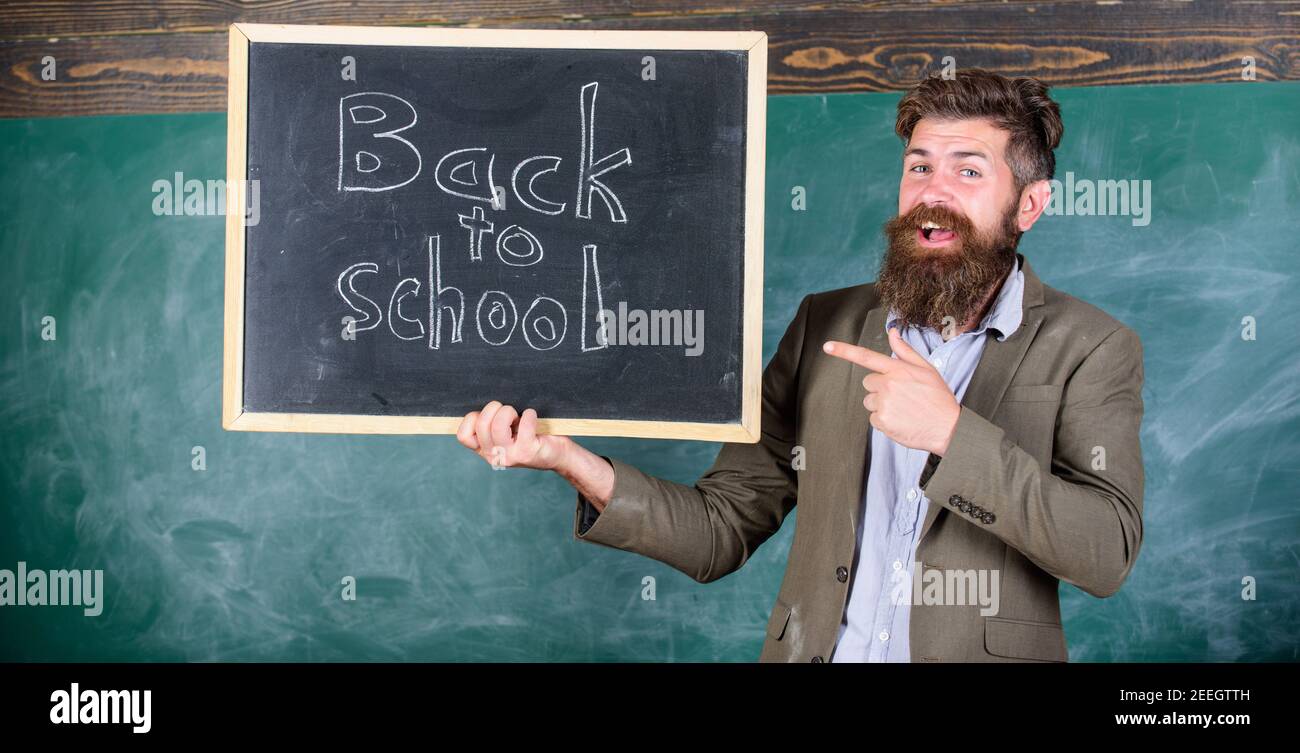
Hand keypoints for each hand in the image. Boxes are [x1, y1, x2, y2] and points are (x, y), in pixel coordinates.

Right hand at [456, 401, 572, 470]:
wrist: (558, 455)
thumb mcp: (505, 431)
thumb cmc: (531, 436)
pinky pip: (524, 426)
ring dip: (509, 412)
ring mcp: (509, 456)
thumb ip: (491, 421)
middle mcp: (492, 455)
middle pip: (481, 424)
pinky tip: (532, 416)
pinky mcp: (526, 452)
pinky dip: (529, 415)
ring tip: (519, 415)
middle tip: (509, 411)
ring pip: (497, 426)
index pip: (462, 435)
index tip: (490, 415)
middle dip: (494, 408)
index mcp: (483, 449)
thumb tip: (485, 393)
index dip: (473, 418)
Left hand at [822, 328, 960, 455]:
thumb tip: (892, 332)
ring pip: (869, 402)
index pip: (866, 356)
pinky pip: (873, 419)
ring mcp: (883, 403)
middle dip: (880, 388)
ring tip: (903, 409)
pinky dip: (884, 421)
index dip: (844, 350)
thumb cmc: (938, 398)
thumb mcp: (926, 369)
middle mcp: (888, 384)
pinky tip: (901, 421)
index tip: (827, 346)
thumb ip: (905, 351)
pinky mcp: (881, 421)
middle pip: (868, 383)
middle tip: (902, 396)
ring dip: (881, 405)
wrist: (948, 427)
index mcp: (897, 369)